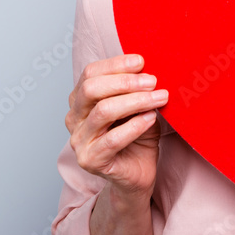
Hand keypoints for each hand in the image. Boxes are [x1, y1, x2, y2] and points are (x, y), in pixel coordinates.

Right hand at [65, 53, 167, 199]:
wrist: (139, 173)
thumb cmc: (138, 135)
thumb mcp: (137, 105)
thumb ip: (136, 88)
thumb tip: (149, 67)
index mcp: (81, 100)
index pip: (90, 73)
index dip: (116, 64)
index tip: (141, 61)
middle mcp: (75, 118)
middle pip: (91, 89)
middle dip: (125, 82)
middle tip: (152, 81)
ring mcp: (80, 140)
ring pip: (103, 112)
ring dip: (135, 101)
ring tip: (159, 98)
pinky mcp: (91, 160)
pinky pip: (112, 139)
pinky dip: (135, 126)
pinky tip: (151, 119)